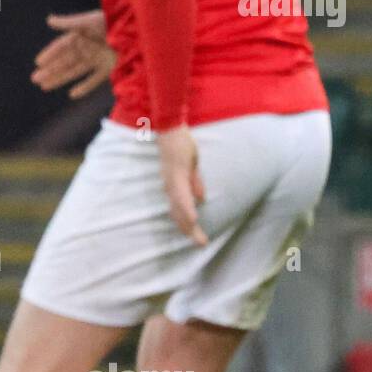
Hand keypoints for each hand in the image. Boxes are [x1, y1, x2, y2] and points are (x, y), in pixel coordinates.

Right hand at [31, 11, 115, 98]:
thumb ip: (70, 23)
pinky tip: (72, 95)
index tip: (38, 62)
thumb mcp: (91, 21)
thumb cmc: (114, 20)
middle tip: (35, 79)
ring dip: (60, 78)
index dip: (50, 53)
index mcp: (83, 35)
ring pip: (74, 71)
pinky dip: (84, 87)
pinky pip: (94, 79)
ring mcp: (98, 58)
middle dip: (50, 69)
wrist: (139, 30)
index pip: (62, 46)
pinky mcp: (109, 67)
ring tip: (45, 86)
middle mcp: (88, 47)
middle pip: (65, 60)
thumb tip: (48, 20)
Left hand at [155, 125, 206, 246]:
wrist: (169, 127)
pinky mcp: (177, 173)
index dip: (187, 225)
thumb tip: (201, 198)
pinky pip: (182, 193)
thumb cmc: (179, 144)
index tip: (197, 238)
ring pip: (180, 207)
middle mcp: (170, 187)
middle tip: (201, 244)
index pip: (179, 210)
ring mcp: (172, 181)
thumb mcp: (189, 165)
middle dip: (190, 230)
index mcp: (174, 186)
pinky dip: (186, 206)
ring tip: (197, 238)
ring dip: (188, 224)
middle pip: (178, 213)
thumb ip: (194, 181)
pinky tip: (193, 217)